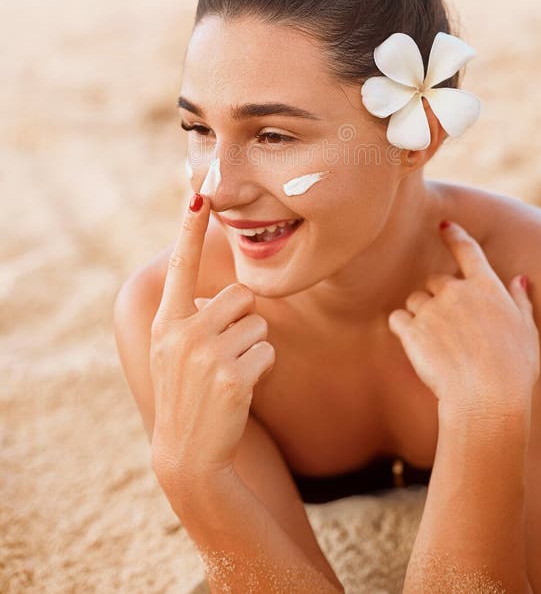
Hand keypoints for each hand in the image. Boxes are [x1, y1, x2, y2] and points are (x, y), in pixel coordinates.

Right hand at [149, 193, 275, 495]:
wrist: (189, 452)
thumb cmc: (188, 393)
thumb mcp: (174, 351)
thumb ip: (191, 317)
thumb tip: (229, 291)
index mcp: (167, 321)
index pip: (180, 266)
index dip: (189, 229)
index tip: (199, 194)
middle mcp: (182, 332)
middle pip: (240, 296)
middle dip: (244, 320)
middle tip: (225, 352)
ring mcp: (206, 354)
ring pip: (258, 324)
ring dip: (254, 347)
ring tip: (230, 374)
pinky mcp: (233, 375)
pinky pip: (268, 351)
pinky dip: (263, 369)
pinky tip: (242, 390)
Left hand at [388, 221, 539, 415]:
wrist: (487, 398)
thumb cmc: (514, 370)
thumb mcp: (527, 332)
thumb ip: (520, 301)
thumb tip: (520, 280)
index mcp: (487, 287)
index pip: (467, 251)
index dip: (454, 235)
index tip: (443, 225)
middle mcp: (457, 291)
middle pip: (435, 281)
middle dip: (438, 298)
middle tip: (451, 329)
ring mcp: (432, 309)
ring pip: (415, 300)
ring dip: (420, 315)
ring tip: (437, 345)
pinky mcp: (412, 330)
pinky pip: (397, 319)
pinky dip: (402, 329)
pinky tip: (416, 347)